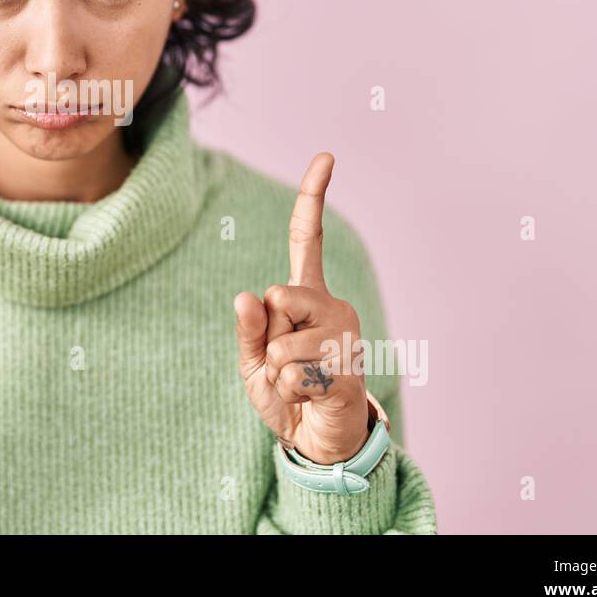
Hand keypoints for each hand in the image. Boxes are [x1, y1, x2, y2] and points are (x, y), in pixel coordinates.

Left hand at [234, 152, 370, 463]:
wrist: (316, 440)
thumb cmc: (285, 393)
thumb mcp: (253, 360)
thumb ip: (249, 329)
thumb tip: (247, 296)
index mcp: (306, 295)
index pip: (306, 239)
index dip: (313, 197)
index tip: (326, 156)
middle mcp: (331, 305)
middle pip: (279, 293)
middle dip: (268, 333)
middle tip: (284, 360)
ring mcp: (344, 335)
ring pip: (283, 343)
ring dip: (276, 371)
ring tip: (296, 383)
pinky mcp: (349, 368)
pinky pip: (295, 374)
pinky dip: (289, 391)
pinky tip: (309, 397)